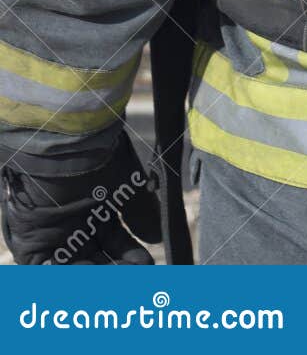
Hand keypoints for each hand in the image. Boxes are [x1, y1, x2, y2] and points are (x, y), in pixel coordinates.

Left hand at [2, 129, 161, 264]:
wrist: (65, 143)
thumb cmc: (100, 157)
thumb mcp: (127, 184)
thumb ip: (142, 212)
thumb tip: (157, 237)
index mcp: (98, 209)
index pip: (116, 244)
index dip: (132, 258)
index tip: (147, 265)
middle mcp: (77, 224)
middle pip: (98, 260)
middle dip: (117, 272)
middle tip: (133, 278)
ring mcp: (55, 234)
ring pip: (75, 268)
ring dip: (96, 275)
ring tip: (115, 275)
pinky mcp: (33, 243)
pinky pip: (48, 269)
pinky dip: (68, 274)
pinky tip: (89, 269)